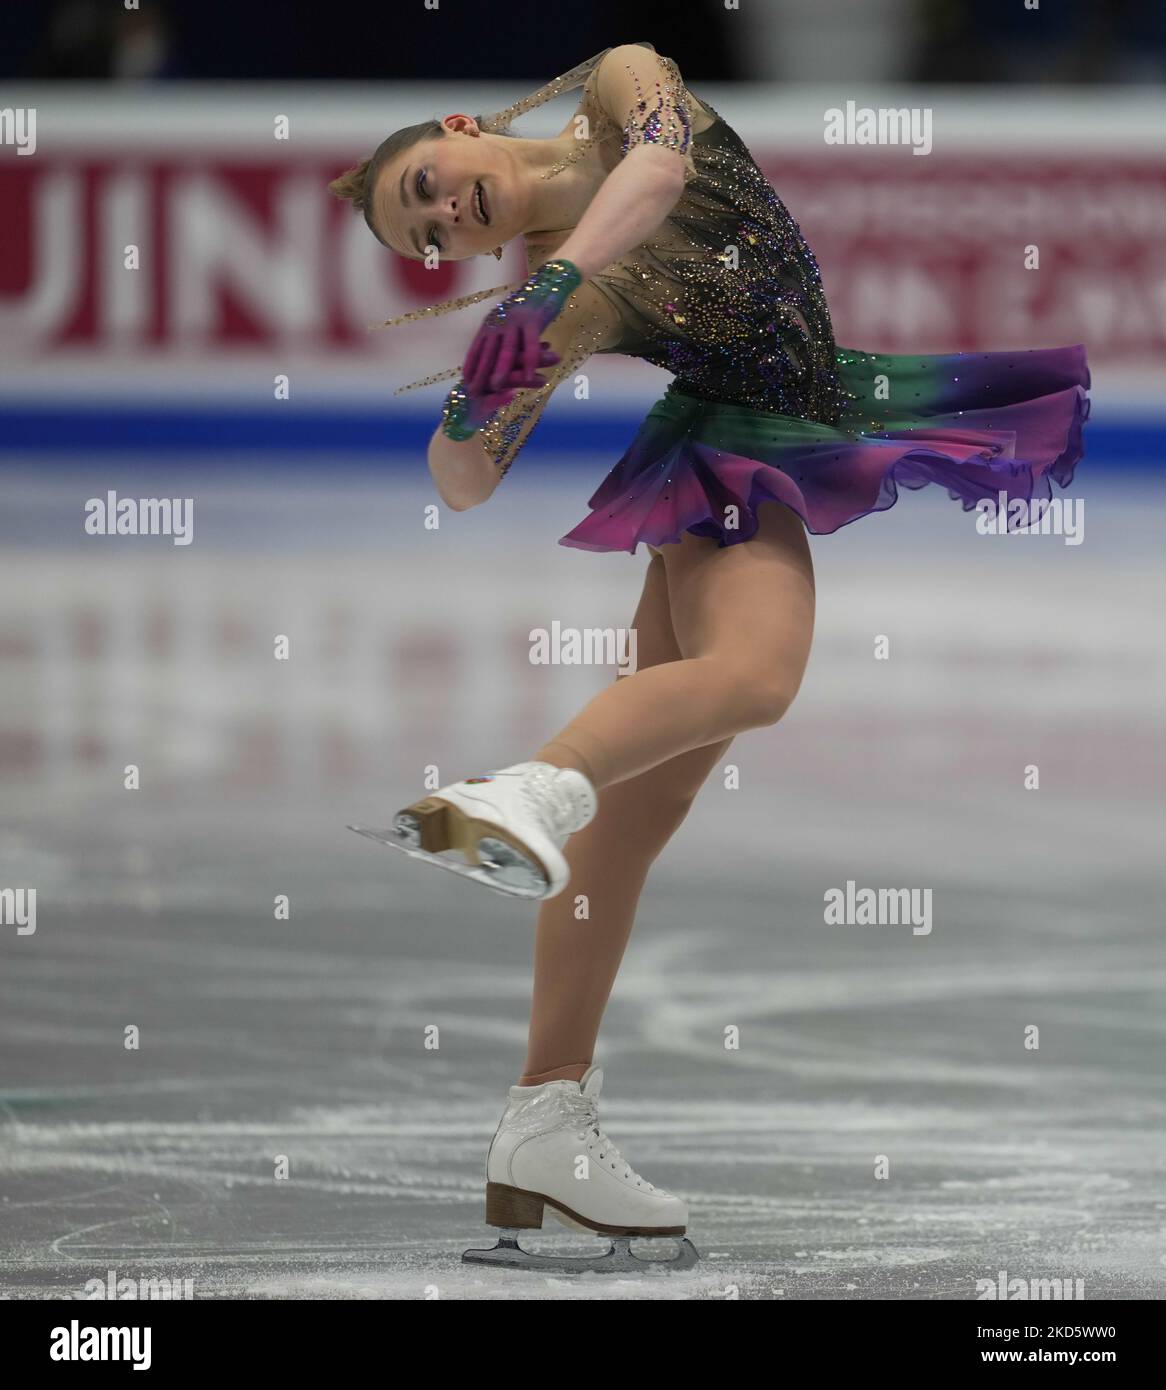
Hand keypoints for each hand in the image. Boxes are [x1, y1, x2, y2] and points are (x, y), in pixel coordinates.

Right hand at [442, 342, 560, 440]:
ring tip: (545, 380)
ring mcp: (483, 387)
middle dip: (535, 359)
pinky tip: (512, 396)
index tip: (549, 345)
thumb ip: (520, 365)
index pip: (514, 351)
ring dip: (525, 379)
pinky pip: (492, 400)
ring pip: (505, 380)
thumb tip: (542, 347)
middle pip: (512, 361)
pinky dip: (500, 398)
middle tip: (556, 357)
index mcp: (492, 361)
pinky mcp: (479, 404)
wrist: (462, 414)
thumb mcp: (502, 379)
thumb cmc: (485, 394)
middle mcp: (488, 371)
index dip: (531, 348)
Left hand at [461, 259, 581, 395]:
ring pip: (506, 349)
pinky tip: (529, 377)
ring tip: (495, 387)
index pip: (476, 348)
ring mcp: (515, 320)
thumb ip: (501, 342)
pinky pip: (530, 345)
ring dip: (500, 369)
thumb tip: (493, 365)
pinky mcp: (533, 320)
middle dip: (480, 373)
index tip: (464, 383)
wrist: (546, 285)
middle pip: (487, 351)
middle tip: (473, 391)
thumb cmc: (528, 311)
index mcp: (490, 323)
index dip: (470, 366)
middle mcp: (499, 321)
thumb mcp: (509, 326)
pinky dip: (529, 362)